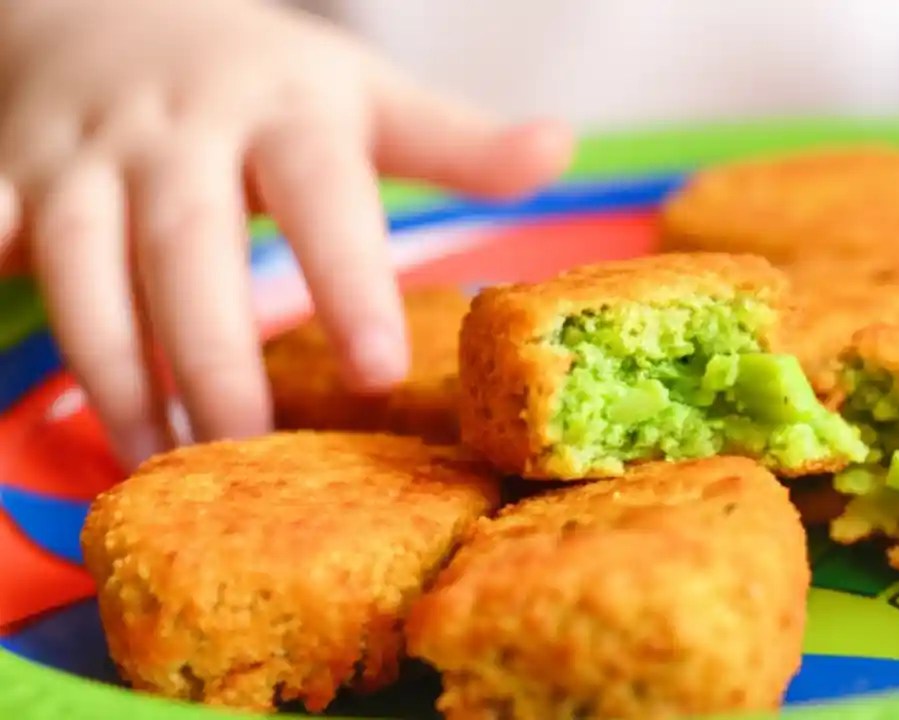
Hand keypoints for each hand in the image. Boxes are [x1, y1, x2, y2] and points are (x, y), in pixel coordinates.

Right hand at [0, 0, 572, 467]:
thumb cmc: (266, 77)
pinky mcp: (19, 175)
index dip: (346, 279)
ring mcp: (90, 154)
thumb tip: (560, 150)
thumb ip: (457, 140)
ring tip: (158, 463)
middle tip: (249, 453)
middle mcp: (183, 132)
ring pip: (88, 269)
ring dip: (116, 371)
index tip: (380, 372)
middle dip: (214, 356)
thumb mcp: (365, 98)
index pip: (323, 197)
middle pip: (191, 250)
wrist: (121, 6)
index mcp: (286, 113)